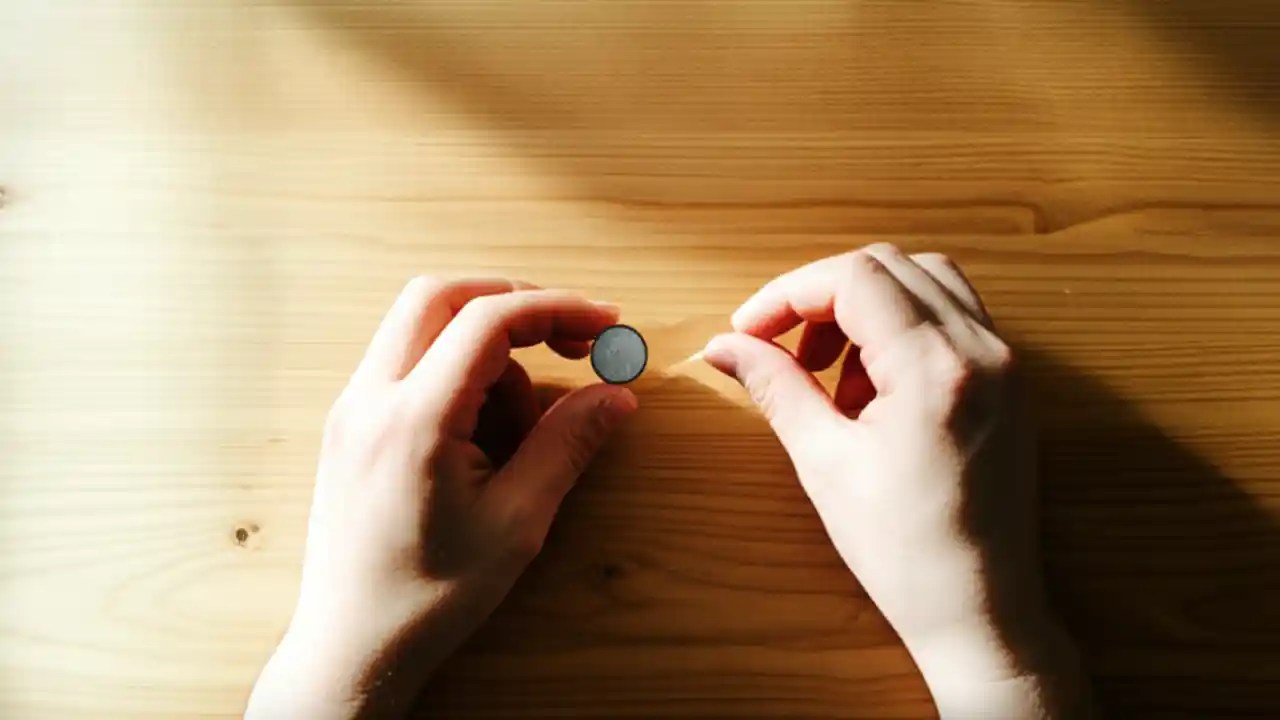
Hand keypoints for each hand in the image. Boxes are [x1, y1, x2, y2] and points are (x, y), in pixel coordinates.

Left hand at [246, 278, 636, 718]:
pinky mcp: (350, 425)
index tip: (606, 323)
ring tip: (522, 427)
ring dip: (486, 348)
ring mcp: (352, 408)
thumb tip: (616, 394)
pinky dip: (457, 373)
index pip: (488, 321)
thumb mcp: (517, 523)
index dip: (556, 308)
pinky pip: (408, 364)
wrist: (352, 647)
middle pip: (442, 294)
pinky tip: (486, 433)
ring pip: (422, 326)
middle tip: (569, 340)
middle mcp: (370, 399)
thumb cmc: (428, 597)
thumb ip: (567, 445)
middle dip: (514, 303)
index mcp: (413, 421)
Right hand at [702, 245, 1088, 717]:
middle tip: (780, 347)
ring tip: (827, 373)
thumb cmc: (906, 552)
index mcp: (934, 369)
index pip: (853, 278)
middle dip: (821, 295)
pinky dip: (901, 327)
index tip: (749, 330)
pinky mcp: (1009, 382)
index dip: (787, 294)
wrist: (980, 610)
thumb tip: (724, 346)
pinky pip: (951, 316)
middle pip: (888, 266)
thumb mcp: (824, 462)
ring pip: (925, 281)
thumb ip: (775, 387)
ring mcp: (1004, 363)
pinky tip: (870, 388)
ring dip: (864, 306)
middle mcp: (981, 351)